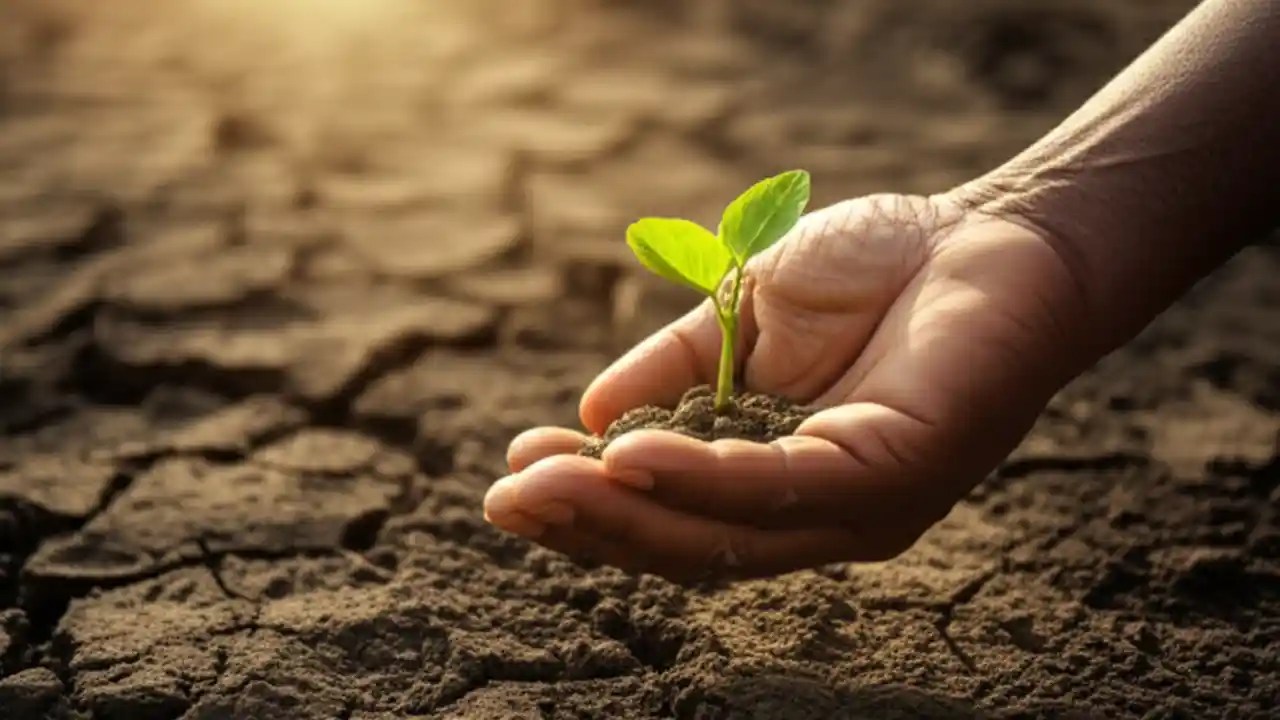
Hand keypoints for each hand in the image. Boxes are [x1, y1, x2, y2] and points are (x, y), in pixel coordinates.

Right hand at [484, 190, 1091, 581]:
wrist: (994, 231)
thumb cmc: (876, 273)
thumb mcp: (745, 319)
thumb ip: (674, 370)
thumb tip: (588, 417)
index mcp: (779, 484)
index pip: (671, 519)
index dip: (589, 507)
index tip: (512, 477)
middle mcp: (819, 514)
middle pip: (686, 546)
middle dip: (588, 525)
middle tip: (504, 501)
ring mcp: (862, 506)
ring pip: (723, 534)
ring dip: (623, 513)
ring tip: (539, 487)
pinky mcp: (900, 472)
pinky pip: (783, 488)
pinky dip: (699, 478)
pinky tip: (626, 459)